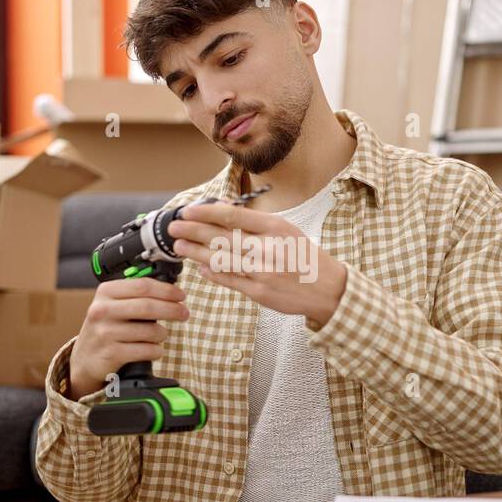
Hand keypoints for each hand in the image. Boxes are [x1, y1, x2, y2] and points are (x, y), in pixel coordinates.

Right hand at [67, 277, 189, 399]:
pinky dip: (156, 350)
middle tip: (184, 313)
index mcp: (105, 292)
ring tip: (161, 335)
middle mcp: (102, 310)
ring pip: (149, 331)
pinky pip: (146, 350)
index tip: (181, 295)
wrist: (85, 358)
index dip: (166, 290)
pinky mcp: (111, 353)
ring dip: (162, 334)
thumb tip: (170, 290)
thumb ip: (135, 296)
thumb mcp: (113, 305)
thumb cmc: (106, 328)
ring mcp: (105, 332)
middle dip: (172, 310)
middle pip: (148, 306)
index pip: (142, 286)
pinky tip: (154, 350)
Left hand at [167, 199, 347, 329]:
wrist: (327, 288)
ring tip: (180, 246)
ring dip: (196, 252)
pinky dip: (212, 273)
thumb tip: (223, 209)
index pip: (232, 215)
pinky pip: (229, 280)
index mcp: (275, 227)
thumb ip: (255, 222)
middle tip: (174, 227)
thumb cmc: (303, 256)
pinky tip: (200, 267)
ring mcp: (262, 271)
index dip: (205, 213)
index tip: (188, 211)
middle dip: (193, 231)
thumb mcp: (286, 230)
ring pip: (221, 259)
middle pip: (221, 237)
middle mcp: (267, 248)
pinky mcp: (259, 292)